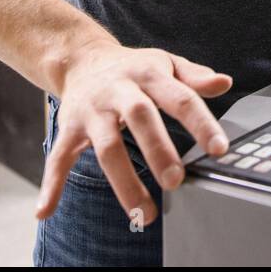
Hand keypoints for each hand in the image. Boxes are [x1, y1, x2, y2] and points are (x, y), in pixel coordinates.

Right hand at [35, 43, 231, 224]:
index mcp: (149, 74)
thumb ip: (194, 77)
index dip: (201, 123)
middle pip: (140, 118)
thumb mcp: (166, 64)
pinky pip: (59, 156)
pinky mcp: (70, 127)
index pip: (180, 98)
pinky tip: (47, 210)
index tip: (219, 149)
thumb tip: (224, 82)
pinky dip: (52, 184)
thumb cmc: (133, 67)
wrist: (81, 58)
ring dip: (123, 182)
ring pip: (106, 147)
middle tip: (175, 180)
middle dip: (158, 149)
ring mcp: (93, 111)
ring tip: (143, 213)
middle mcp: (119, 91)